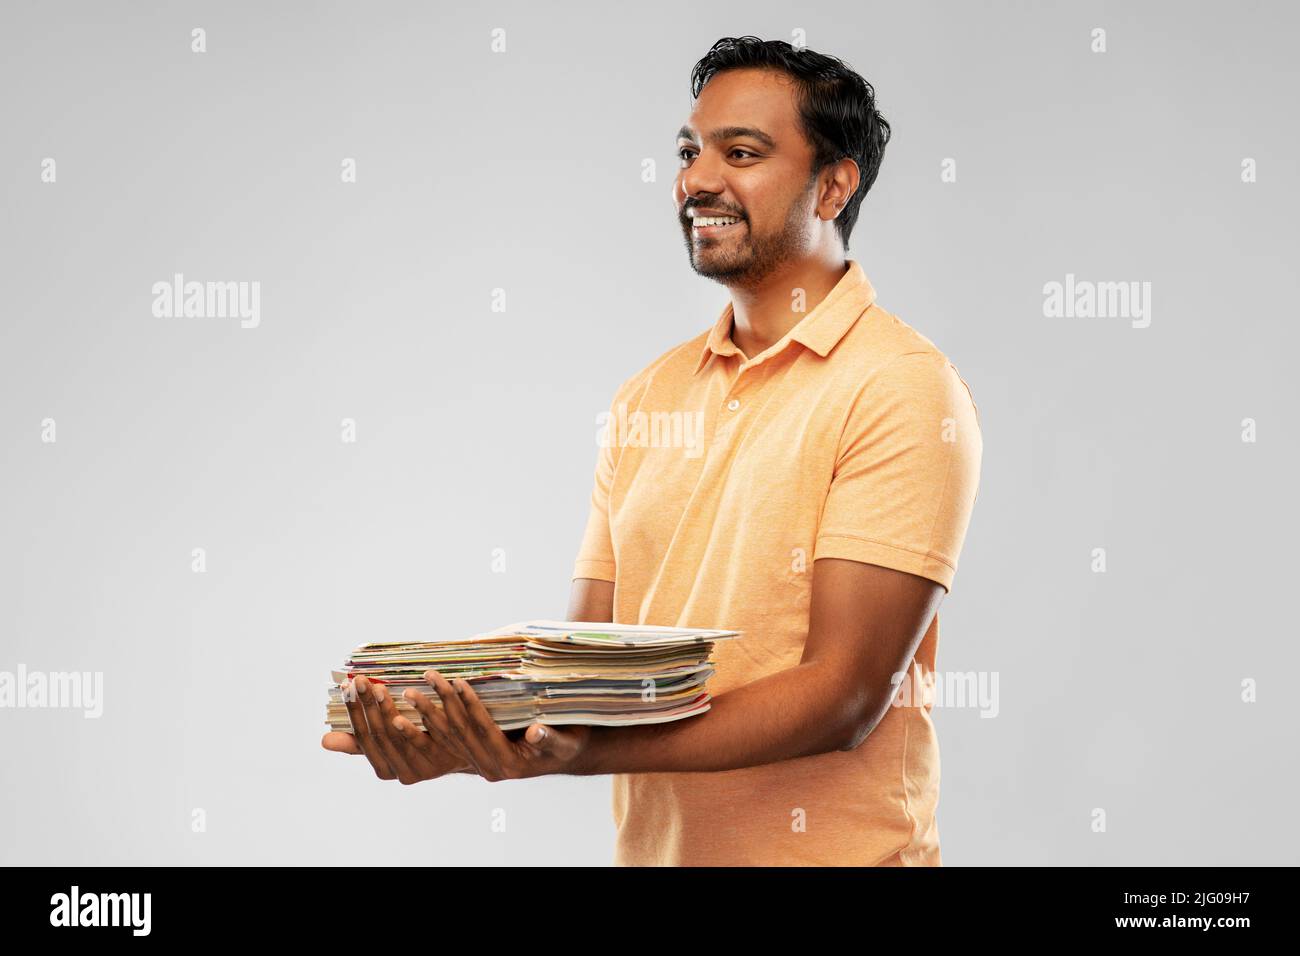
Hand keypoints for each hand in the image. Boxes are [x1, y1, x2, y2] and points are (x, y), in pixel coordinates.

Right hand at [320, 675, 470, 783]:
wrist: (467, 757)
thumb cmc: (420, 746)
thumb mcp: (390, 747)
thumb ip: (360, 743)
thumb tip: (324, 741)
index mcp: (385, 770)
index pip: (363, 739)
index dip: (354, 714)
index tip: (346, 689)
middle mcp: (402, 772)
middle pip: (380, 735)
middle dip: (367, 707)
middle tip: (359, 681)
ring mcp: (424, 764)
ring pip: (400, 734)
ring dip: (387, 709)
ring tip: (379, 687)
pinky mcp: (445, 754)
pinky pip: (428, 731)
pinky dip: (418, 710)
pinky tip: (410, 695)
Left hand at [416, 669, 593, 780]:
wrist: (566, 755)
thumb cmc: (569, 741)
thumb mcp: (565, 740)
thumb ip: (549, 738)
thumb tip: (536, 731)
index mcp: (510, 763)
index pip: (484, 729)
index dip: (470, 704)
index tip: (457, 681)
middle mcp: (491, 768)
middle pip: (460, 733)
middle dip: (442, 703)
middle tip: (428, 677)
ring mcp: (480, 765)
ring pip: (448, 738)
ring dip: (429, 714)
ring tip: (412, 690)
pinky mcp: (474, 758)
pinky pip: (448, 741)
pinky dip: (431, 724)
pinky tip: (416, 707)